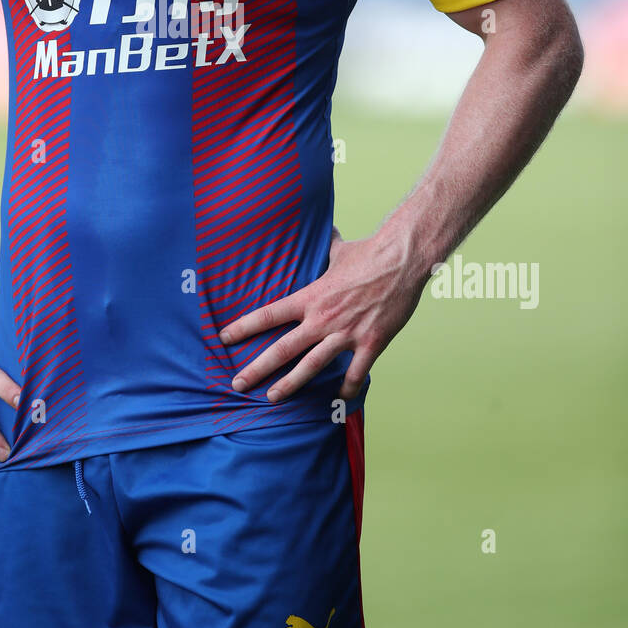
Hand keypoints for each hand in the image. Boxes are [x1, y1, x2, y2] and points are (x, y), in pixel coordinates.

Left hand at [218, 226, 425, 402]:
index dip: (245, 327)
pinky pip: (355, 373)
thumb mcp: (340, 249)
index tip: (224, 338)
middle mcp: (323, 318)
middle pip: (283, 348)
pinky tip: (340, 398)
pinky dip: (347, 388)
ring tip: (272, 399)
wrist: (402, 259)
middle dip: (257, 368)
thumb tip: (325, 228)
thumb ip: (327, 247)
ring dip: (290, 385)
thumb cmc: (370, 253)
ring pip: (311, 366)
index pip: (269, 314)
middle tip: (237, 383)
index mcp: (311, 297)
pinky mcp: (371, 342)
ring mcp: (346, 333)